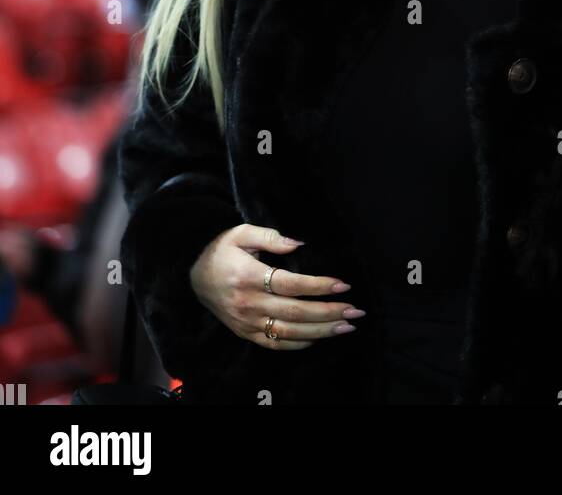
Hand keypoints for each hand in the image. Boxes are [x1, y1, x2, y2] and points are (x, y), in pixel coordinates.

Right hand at [188, 224, 365, 349]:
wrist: (191, 274)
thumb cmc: (221, 249)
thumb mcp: (241, 233)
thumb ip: (269, 236)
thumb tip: (299, 244)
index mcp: (249, 276)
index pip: (291, 285)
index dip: (318, 286)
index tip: (343, 284)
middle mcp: (249, 304)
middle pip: (295, 313)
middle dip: (328, 312)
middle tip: (355, 310)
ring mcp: (247, 322)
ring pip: (289, 332)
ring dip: (321, 331)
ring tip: (346, 326)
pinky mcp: (245, 333)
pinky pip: (274, 344)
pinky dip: (298, 344)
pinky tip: (319, 337)